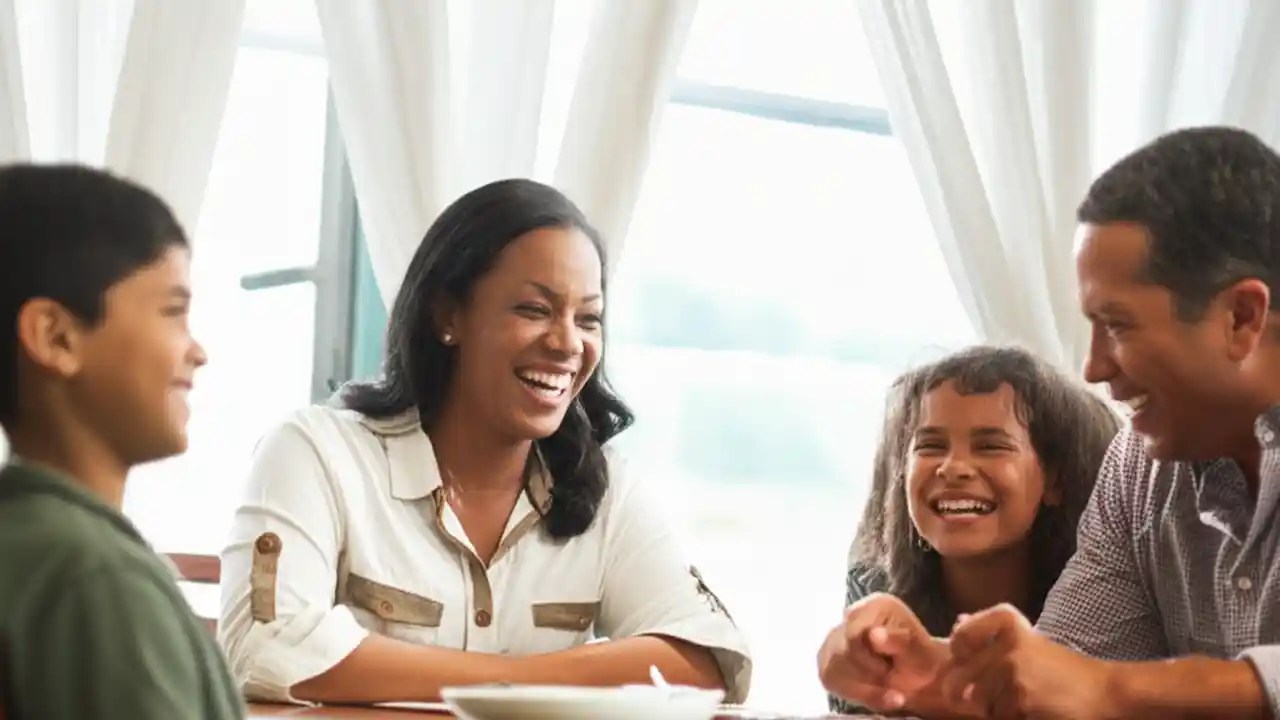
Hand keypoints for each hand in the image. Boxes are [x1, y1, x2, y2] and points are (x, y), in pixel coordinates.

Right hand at [817, 592, 947, 711]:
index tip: (889, 669)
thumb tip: (874, 635)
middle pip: (840, 652)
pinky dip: (853, 693)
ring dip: (862, 686)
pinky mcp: (826, 657)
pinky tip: (871, 691)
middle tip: (889, 676)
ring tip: (883, 684)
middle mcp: (851, 614)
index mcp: (876, 606)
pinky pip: (829, 678)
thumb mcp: (919, 653)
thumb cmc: (919, 661)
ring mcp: (835, 635)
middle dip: (867, 674)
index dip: (869, 660)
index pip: (853, 634)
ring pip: (832, 668)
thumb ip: (898, 642)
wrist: (916, 677)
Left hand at [944, 604, 1116, 719]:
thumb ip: (990, 633)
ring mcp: (1013, 669)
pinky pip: (996, 717)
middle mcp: (1007, 640)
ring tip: (1016, 703)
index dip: (958, 657)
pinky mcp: (1021, 698)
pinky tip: (1028, 711)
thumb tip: (958, 623)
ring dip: (991, 709)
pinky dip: (1008, 719)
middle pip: (960, 676)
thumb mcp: (1027, 640)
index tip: (968, 663)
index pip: (959, 637)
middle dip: (966, 693)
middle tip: (984, 697)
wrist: (1103, 692)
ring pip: (977, 701)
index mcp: (1007, 620)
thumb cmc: (1060, 669)